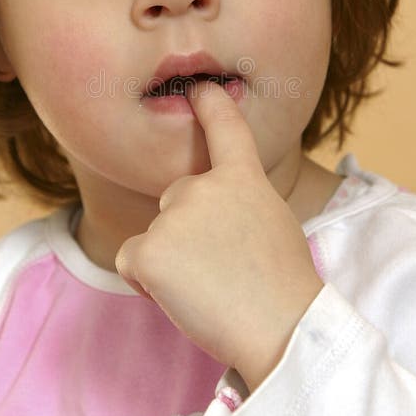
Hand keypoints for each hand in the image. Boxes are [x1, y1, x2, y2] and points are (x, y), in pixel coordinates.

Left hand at [115, 80, 322, 391]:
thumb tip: (214, 214)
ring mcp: (174, 216)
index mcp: (243, 177)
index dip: (211, 104)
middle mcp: (204, 186)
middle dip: (186, 230)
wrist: (281, 327)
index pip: (226, 128)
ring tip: (209, 287)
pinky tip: (181, 296)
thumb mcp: (272, 221)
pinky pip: (131, 260)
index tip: (200, 87)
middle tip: (221, 268)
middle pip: (176, 199)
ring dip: (169, 260)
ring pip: (154, 234)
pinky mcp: (149, 250)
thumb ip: (238, 201)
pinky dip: (146, 282)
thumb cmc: (283, 286)